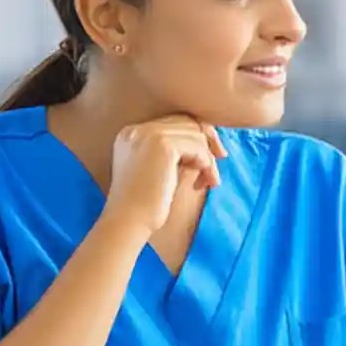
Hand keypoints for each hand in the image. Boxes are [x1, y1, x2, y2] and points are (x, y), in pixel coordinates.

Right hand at [103, 115, 226, 232]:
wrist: (128, 222)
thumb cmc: (144, 206)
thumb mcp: (159, 172)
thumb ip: (175, 154)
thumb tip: (207, 143)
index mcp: (132, 134)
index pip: (174, 123)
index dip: (196, 139)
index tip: (210, 158)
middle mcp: (138, 129)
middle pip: (186, 122)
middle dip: (207, 142)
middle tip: (217, 165)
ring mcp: (148, 134)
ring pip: (195, 134)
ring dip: (208, 159)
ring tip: (208, 182)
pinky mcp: (161, 145)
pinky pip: (197, 147)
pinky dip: (206, 164)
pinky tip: (203, 183)